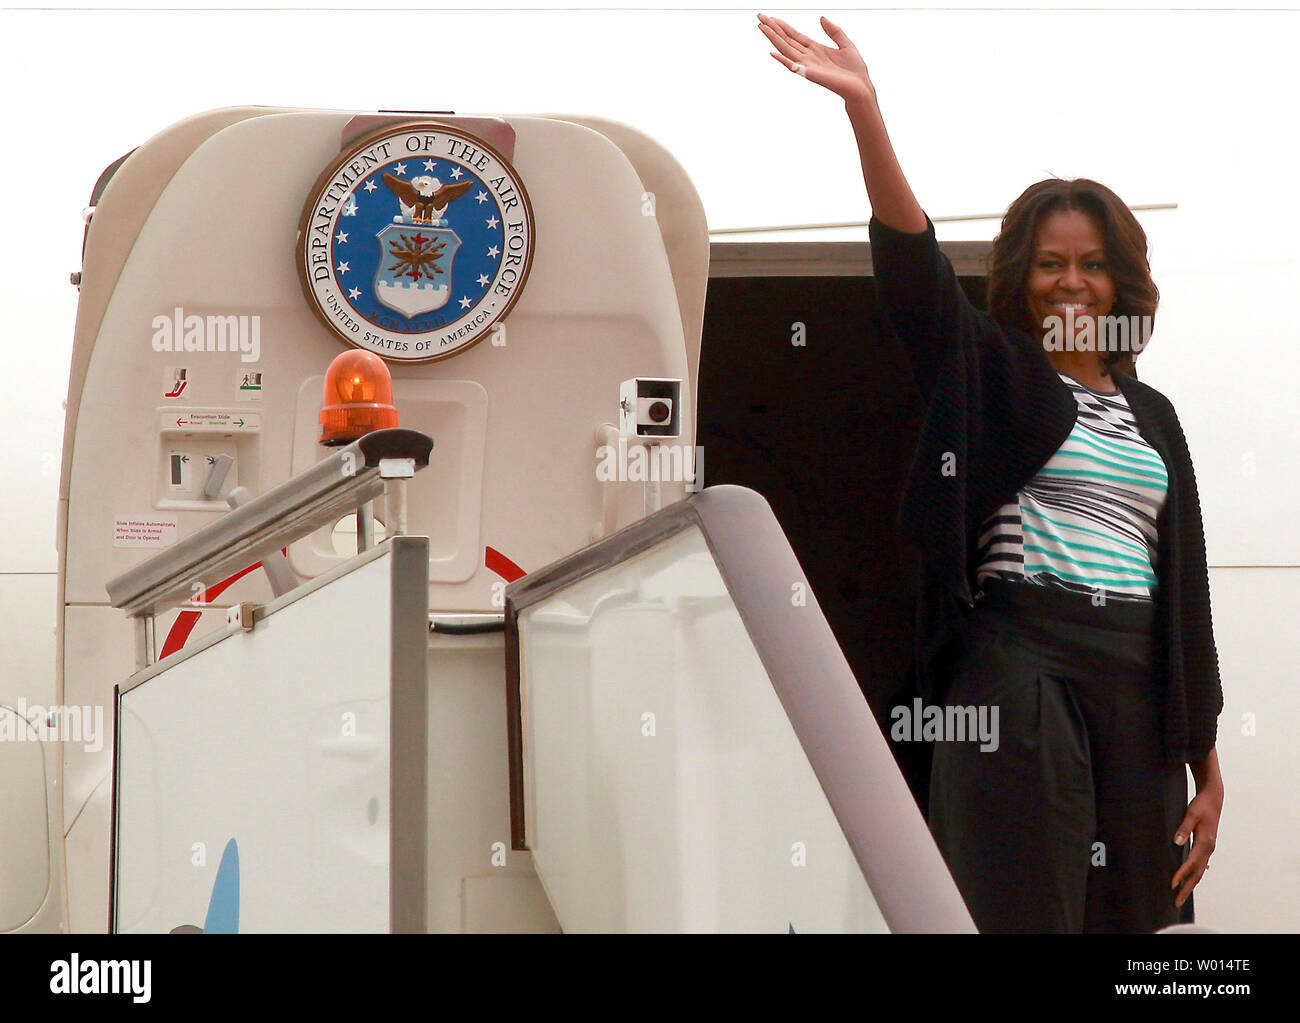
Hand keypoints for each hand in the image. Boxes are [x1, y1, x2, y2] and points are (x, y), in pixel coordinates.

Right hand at [757, 14, 874, 105]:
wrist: (861, 87)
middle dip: (773, 29)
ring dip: (773, 38)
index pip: (795, 35)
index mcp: (815, 49)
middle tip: (760, 17)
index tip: (771, 18)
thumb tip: (822, 18)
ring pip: (786, 49)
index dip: (783, 26)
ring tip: (762, 27)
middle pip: (786, 40)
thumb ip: (834, 31)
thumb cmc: (855, 70)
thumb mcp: (846, 44)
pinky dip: (783, 60)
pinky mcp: (810, 74)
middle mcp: (808, 57)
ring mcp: (808, 65)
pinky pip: (793, 66)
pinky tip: (773, 53)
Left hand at [1171, 785, 1222, 908]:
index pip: (1191, 863)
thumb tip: (1177, 841)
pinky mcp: (1206, 845)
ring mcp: (1208, 848)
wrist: (1214, 799)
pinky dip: (1195, 873)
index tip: (1171, 884)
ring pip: (1200, 871)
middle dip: (1187, 888)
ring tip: (1180, 895)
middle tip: (1176, 902)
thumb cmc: (1201, 805)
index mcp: (1205, 843)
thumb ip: (1184, 828)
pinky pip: (1201, 864)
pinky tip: (1191, 877)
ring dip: (1190, 883)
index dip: (1181, 874)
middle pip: (1197, 873)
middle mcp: (1208, 849)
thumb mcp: (1191, 814)